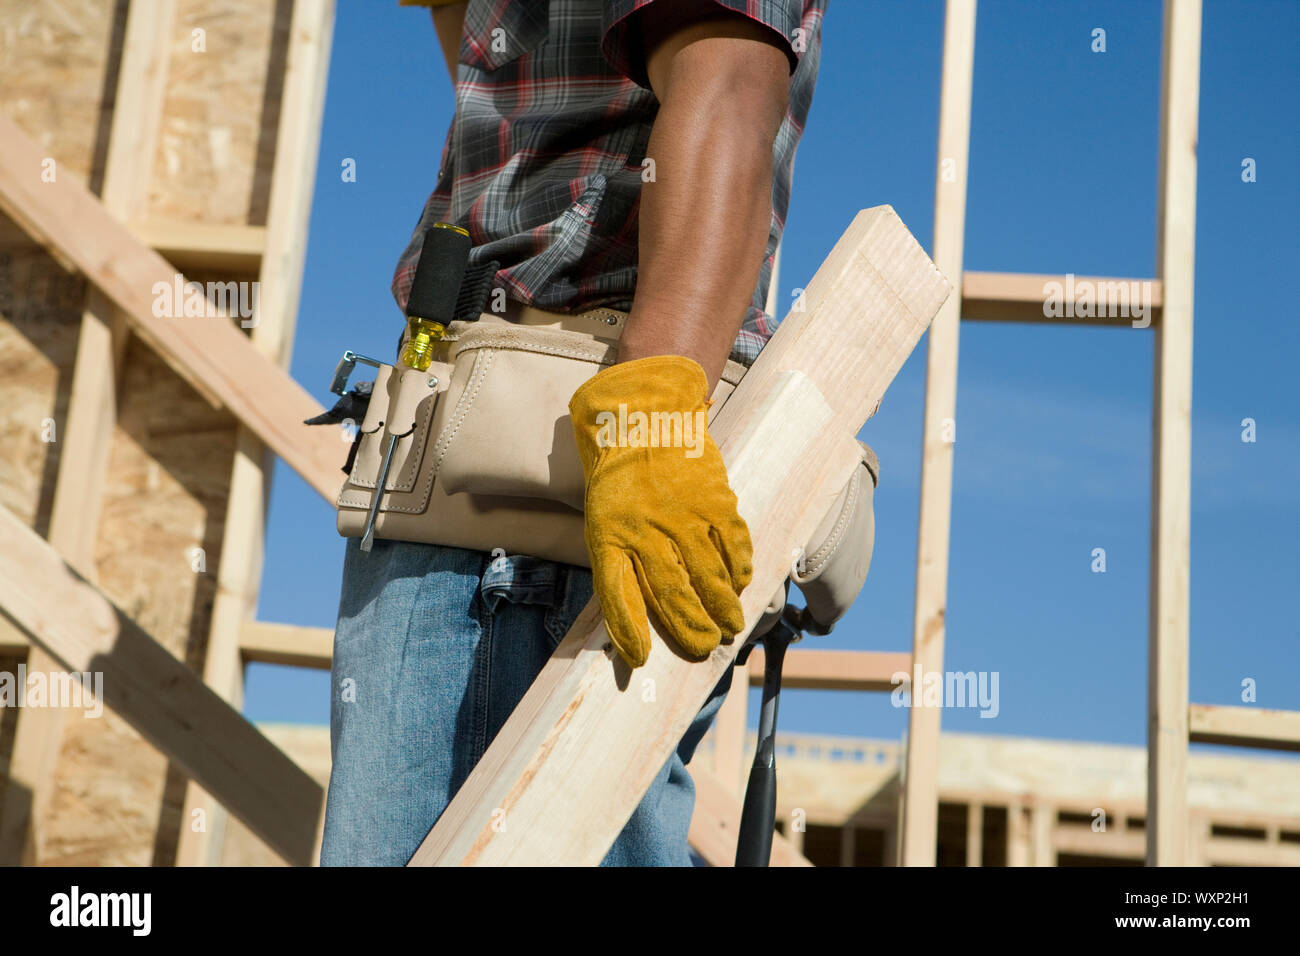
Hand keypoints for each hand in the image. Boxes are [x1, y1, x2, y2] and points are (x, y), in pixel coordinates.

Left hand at [569, 355, 752, 667]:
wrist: (645, 420)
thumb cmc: (621, 485)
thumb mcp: (604, 526)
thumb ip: (618, 571)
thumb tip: (633, 625)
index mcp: (612, 537)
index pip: (617, 594)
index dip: (629, 631)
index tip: (641, 661)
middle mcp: (647, 530)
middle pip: (673, 593)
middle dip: (693, 628)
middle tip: (707, 648)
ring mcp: (684, 515)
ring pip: (710, 574)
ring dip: (724, 606)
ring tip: (732, 627)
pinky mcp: (714, 499)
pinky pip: (734, 543)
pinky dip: (741, 568)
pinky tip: (743, 582)